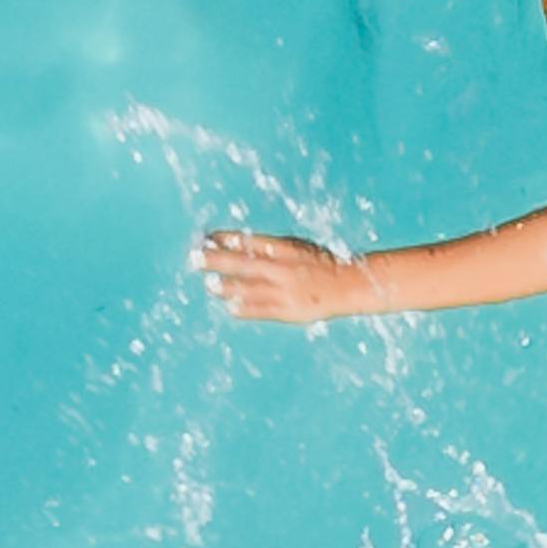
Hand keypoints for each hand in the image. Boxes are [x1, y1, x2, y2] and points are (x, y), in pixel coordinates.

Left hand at [197, 227, 370, 322]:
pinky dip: (244, 307)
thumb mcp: (299, 248)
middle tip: (195, 257)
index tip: (209, 237)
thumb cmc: (323, 264)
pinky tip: (230, 305)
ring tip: (209, 283)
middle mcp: (283, 269)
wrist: (351, 286)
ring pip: (249, 288)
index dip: (228, 239)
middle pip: (243, 263)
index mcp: (287, 249)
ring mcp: (285, 291)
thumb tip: (241, 246)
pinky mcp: (288, 310)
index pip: (251, 242)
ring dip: (226, 285)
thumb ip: (272, 250)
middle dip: (218, 260)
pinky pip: (261, 309)